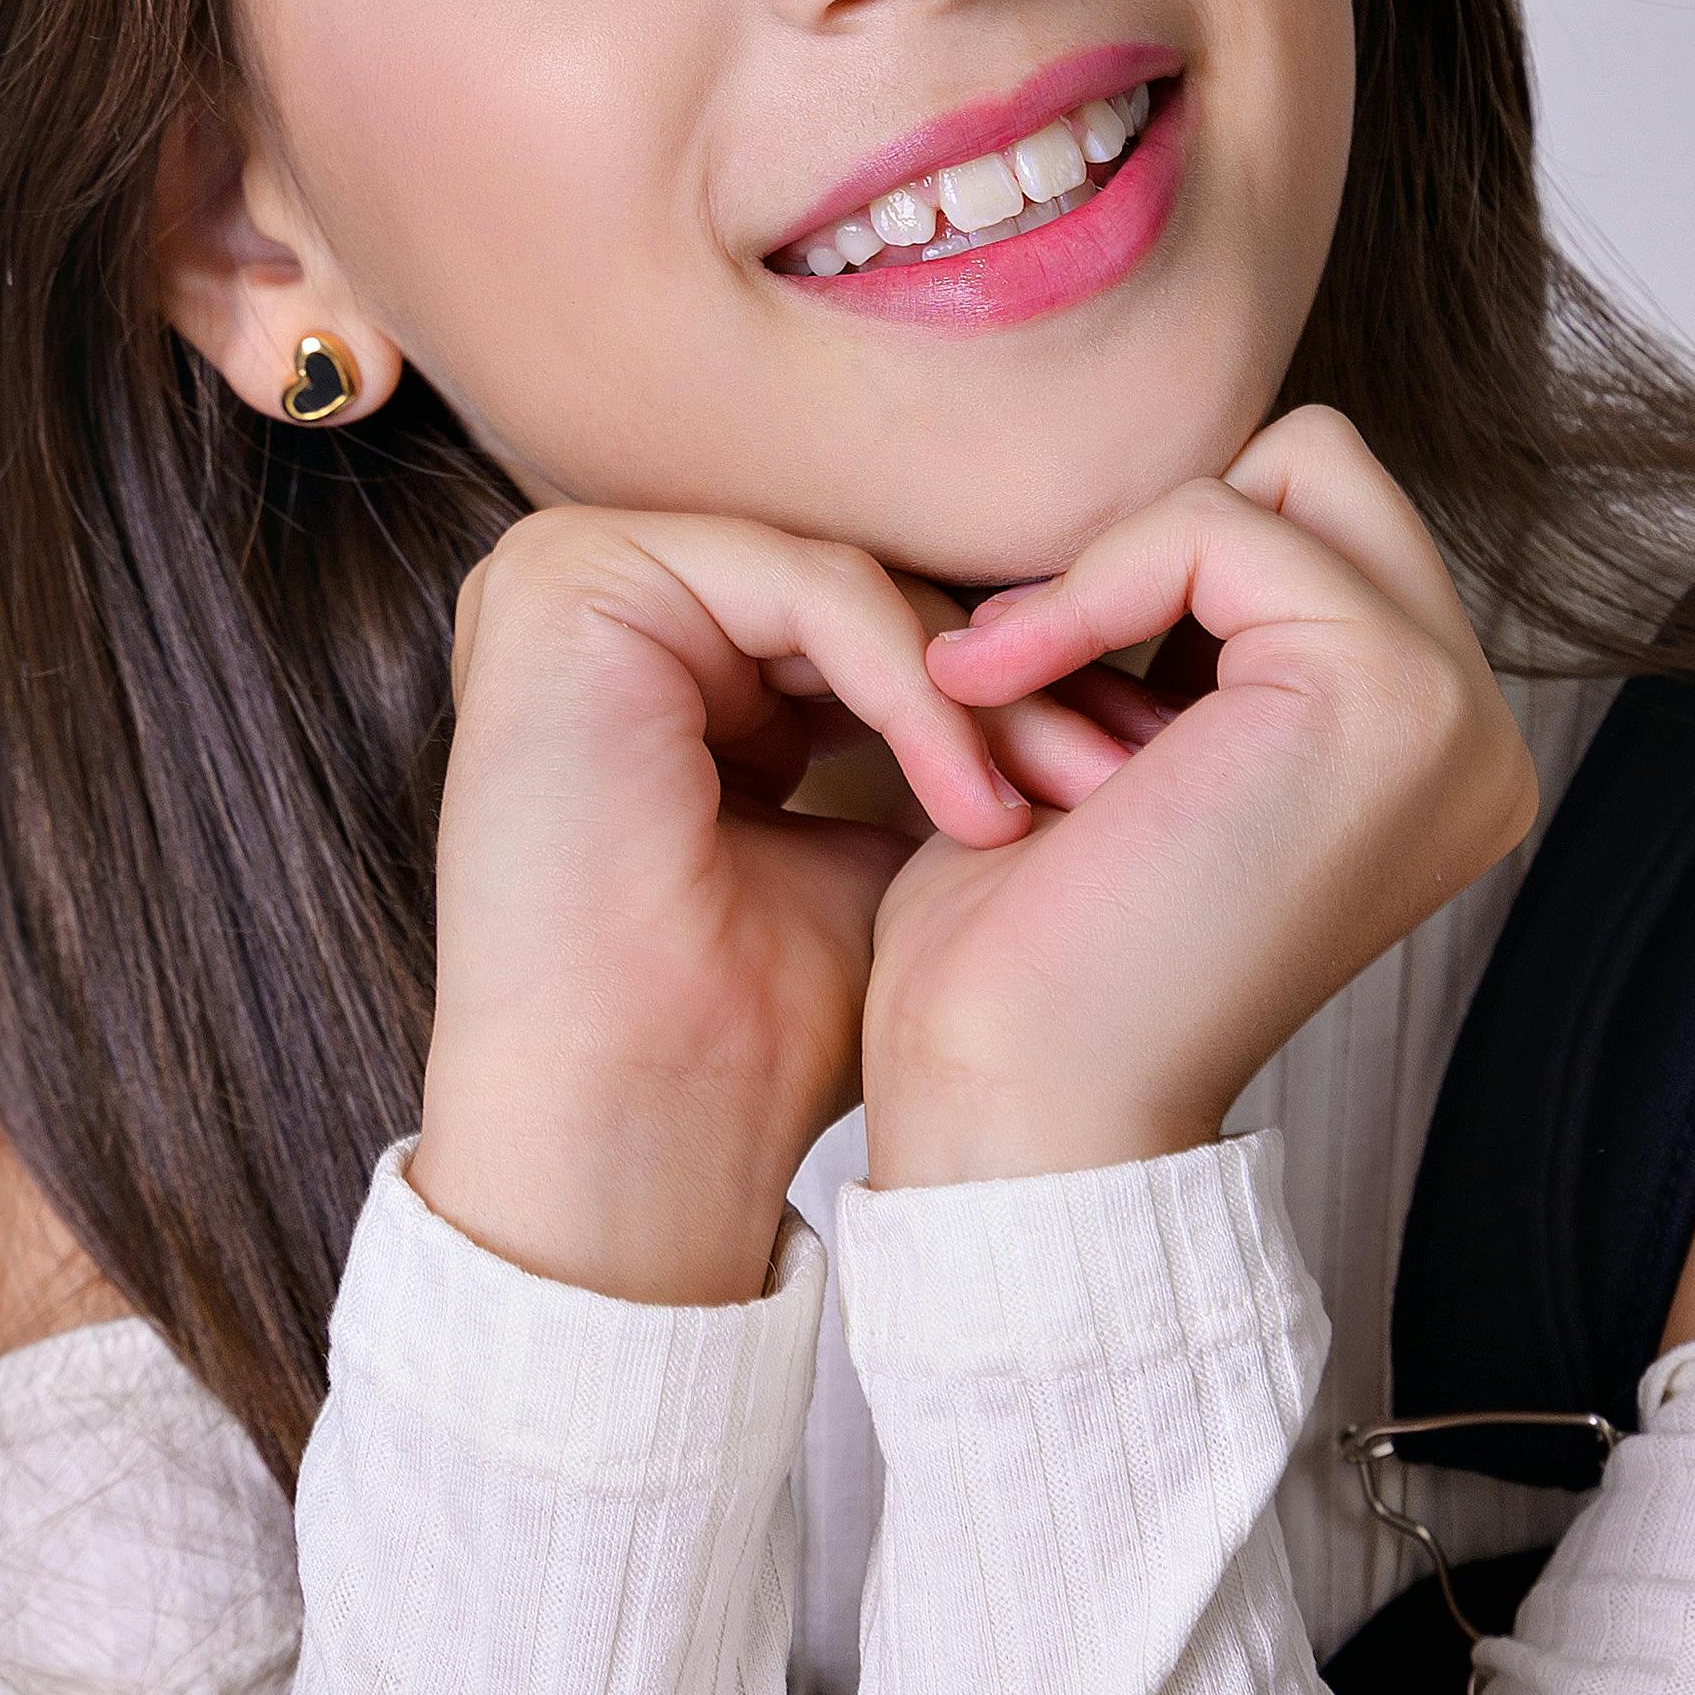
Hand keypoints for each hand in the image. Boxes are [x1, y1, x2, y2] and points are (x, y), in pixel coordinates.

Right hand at [409, 507, 1050, 1305]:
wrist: (639, 1122)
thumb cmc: (742, 1034)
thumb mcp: (869, 856)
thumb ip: (929, 754)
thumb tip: (1074, 702)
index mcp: (642, 652)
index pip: (854, 629)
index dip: (997, 697)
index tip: (1125, 768)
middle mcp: (595, 594)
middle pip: (855, 601)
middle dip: (1011, 690)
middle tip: (1122, 769)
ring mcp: (569, 572)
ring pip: (847, 591)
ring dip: (982, 701)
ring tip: (1072, 796)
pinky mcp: (577, 578)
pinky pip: (809, 593)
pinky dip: (915, 693)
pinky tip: (978, 800)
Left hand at [862, 409, 1537, 1188]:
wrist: (1021, 1106)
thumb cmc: (1031, 963)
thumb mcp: (1131, 752)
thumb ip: (1185, 634)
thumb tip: (1172, 491)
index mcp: (1425, 757)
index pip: (1311, 530)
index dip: (1153, 568)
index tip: (1025, 672)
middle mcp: (1473, 738)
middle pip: (1320, 472)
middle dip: (1160, 540)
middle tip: (1027, 662)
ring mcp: (1455, 716)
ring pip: (1285, 470)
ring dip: (1116, 563)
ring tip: (1006, 685)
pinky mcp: (1390, 693)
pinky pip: (1217, 525)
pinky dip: (1088, 587)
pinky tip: (998, 683)